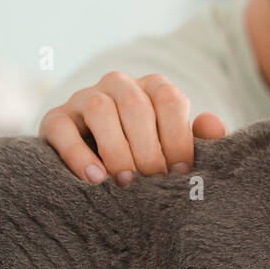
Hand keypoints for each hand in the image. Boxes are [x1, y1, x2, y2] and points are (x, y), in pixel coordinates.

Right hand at [38, 72, 225, 183]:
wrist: (100, 171)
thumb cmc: (150, 160)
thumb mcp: (177, 151)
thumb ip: (200, 141)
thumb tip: (214, 125)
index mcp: (153, 88)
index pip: (168, 99)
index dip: (177, 137)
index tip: (181, 172)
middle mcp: (119, 85)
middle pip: (134, 104)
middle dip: (147, 149)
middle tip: (152, 183)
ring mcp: (84, 98)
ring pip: (99, 109)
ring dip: (116, 149)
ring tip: (126, 183)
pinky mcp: (55, 119)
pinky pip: (61, 128)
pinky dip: (78, 155)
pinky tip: (95, 180)